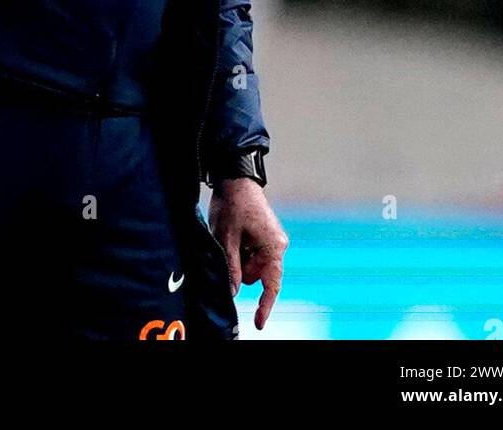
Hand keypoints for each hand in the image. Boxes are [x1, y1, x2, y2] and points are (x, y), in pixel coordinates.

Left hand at [208, 177, 287, 330]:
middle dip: (239, 270)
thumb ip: (231, 267)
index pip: (271, 285)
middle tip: (226, 249)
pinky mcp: (264, 236)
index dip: (264, 306)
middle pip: (256, 276)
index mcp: (273, 247)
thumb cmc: (233, 204)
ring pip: (251, 266)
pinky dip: (240, 251)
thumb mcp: (227, 238)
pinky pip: (251, 254)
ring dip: (238, 259)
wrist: (236, 177)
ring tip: (229, 237)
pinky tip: (232, 234)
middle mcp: (277, 246)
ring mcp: (271, 241)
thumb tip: (231, 292)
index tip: (258, 324)